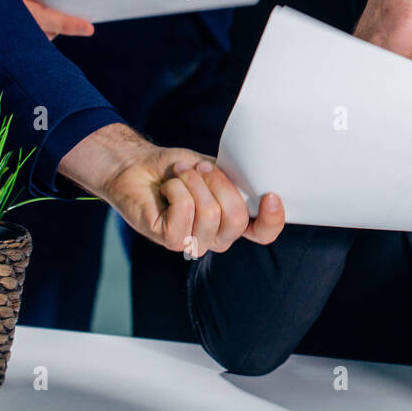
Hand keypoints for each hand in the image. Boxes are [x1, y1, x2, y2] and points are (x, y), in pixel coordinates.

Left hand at [58, 123, 283, 255]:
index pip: (264, 233)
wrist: (139, 168)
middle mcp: (218, 237)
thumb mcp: (213, 169)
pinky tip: (168, 188)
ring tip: (181, 173)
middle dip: (219, 184)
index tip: (270, 195)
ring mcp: (194, 242)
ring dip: (194, 183)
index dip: (272, 219)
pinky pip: (184, 212)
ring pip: (209, 214)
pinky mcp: (170, 240)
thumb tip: (254, 182)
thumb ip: (234, 180)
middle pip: (236, 219)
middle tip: (200, 168)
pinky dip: (177, 189)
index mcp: (234, 221)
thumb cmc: (178, 169)